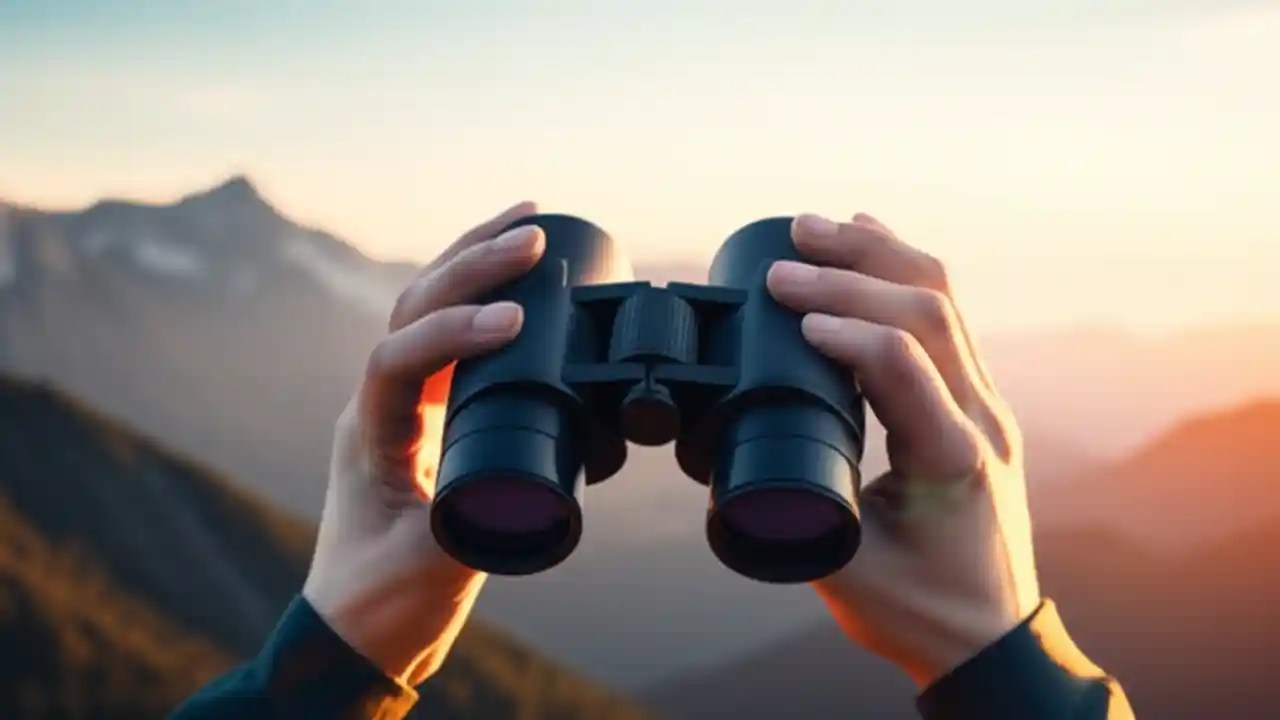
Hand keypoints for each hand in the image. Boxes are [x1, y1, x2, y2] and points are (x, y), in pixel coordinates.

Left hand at [302, 201, 545, 686]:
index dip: (454, 331)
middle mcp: (379, 406)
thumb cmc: (384, 602)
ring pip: (427, 311)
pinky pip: (453, 341)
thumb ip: (472, 520)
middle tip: (533, 237)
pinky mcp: (430, 420)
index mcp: (370, 433)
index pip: (399, 356)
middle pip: (412, 308)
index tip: (517, 323)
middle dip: (471, 266)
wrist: (362, 630)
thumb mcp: (431, 564)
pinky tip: (517, 286)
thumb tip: (533, 479)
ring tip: (527, 221)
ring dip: (474, 263)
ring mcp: (403, 408)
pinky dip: (484, 304)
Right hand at [766, 212, 1041, 688]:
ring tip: (814, 228)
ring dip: (877, 255)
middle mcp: (979, 418)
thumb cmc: (919, 611)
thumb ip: (796, 509)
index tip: (786, 314)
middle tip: (783, 260)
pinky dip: (902, 271)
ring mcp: (984, 404)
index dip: (841, 327)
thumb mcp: (845, 570)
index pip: (900, 361)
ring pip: (944, 299)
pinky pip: (947, 316)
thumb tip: (731, 461)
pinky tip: (868, 241)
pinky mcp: (974, 402)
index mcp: (949, 457)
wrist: (989, 638)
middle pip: (927, 309)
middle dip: (850, 273)